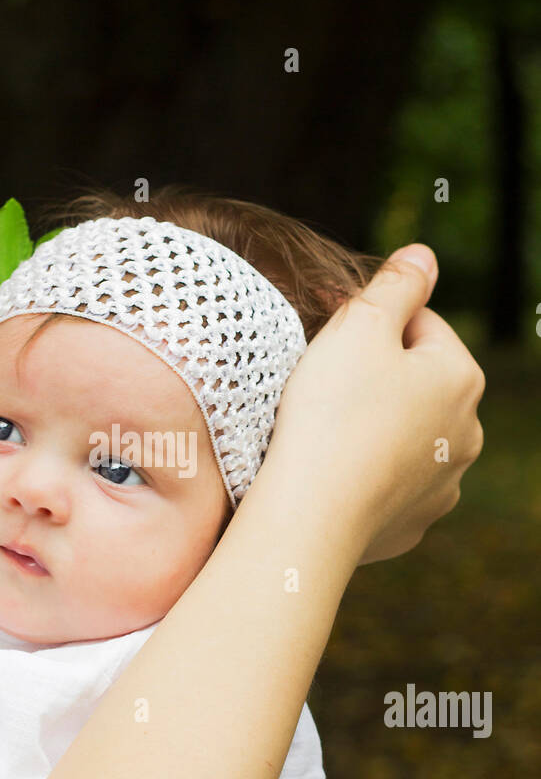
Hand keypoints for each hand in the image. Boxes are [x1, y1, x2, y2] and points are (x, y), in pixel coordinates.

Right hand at [264, 244, 484, 563]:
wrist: (311, 513)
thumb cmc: (332, 413)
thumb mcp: (360, 327)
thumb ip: (397, 284)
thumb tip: (423, 256)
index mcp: (460, 377)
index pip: (419, 325)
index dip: (370, 323)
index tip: (329, 335)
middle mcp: (466, 432)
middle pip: (414, 382)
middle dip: (375, 376)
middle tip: (323, 384)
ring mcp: (442, 483)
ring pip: (404, 434)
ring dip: (373, 425)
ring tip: (326, 429)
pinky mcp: (412, 522)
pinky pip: (388, 483)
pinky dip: (365, 473)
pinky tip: (333, 471)